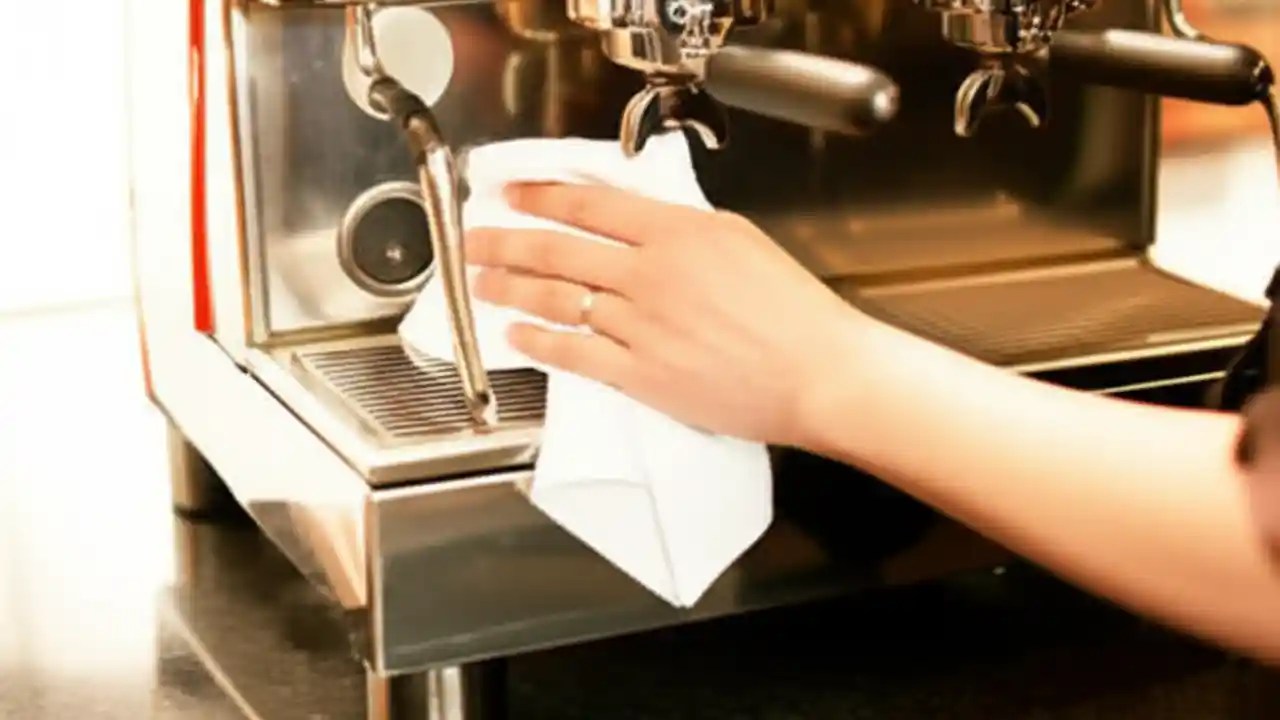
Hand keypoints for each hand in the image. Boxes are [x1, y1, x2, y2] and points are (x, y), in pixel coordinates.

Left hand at [466, 183, 867, 447]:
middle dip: (505, 242)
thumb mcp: (741, 239)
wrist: (818, 372)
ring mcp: (642, 327)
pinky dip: (538, 343)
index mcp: (677, 233)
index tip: (512, 194)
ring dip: (510, 289)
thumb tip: (638, 221)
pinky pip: (574, 355)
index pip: (588, 204)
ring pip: (557, 300)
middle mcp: (650, 275)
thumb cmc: (793, 312)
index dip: (540, 197)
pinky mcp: (642, 376)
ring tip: (483, 284)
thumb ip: (683, 228)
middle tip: (476, 240)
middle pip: (558, 250)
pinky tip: (517, 337)